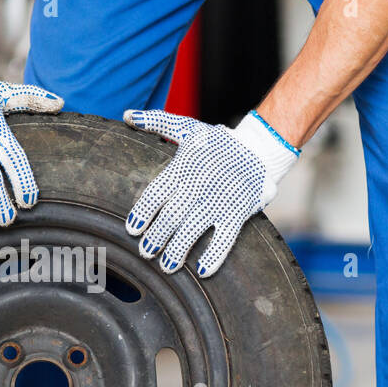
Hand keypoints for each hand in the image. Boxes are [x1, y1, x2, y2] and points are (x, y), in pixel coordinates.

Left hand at [123, 109, 299, 276]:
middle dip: (157, 236)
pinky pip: (225, 239)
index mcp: (184, 166)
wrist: (260, 149)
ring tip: (166, 266)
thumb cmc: (217, 143)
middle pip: (172, 215)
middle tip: (145, 252)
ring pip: (194, 230)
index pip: (157, 192)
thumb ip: (155, 122)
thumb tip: (127, 116)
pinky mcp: (238, 212)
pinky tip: (201, 270)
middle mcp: (199, 185)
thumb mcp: (187, 129)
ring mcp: (220, 200)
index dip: (143, 212)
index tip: (132, 229)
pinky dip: (214, 256)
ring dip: (178, 250)